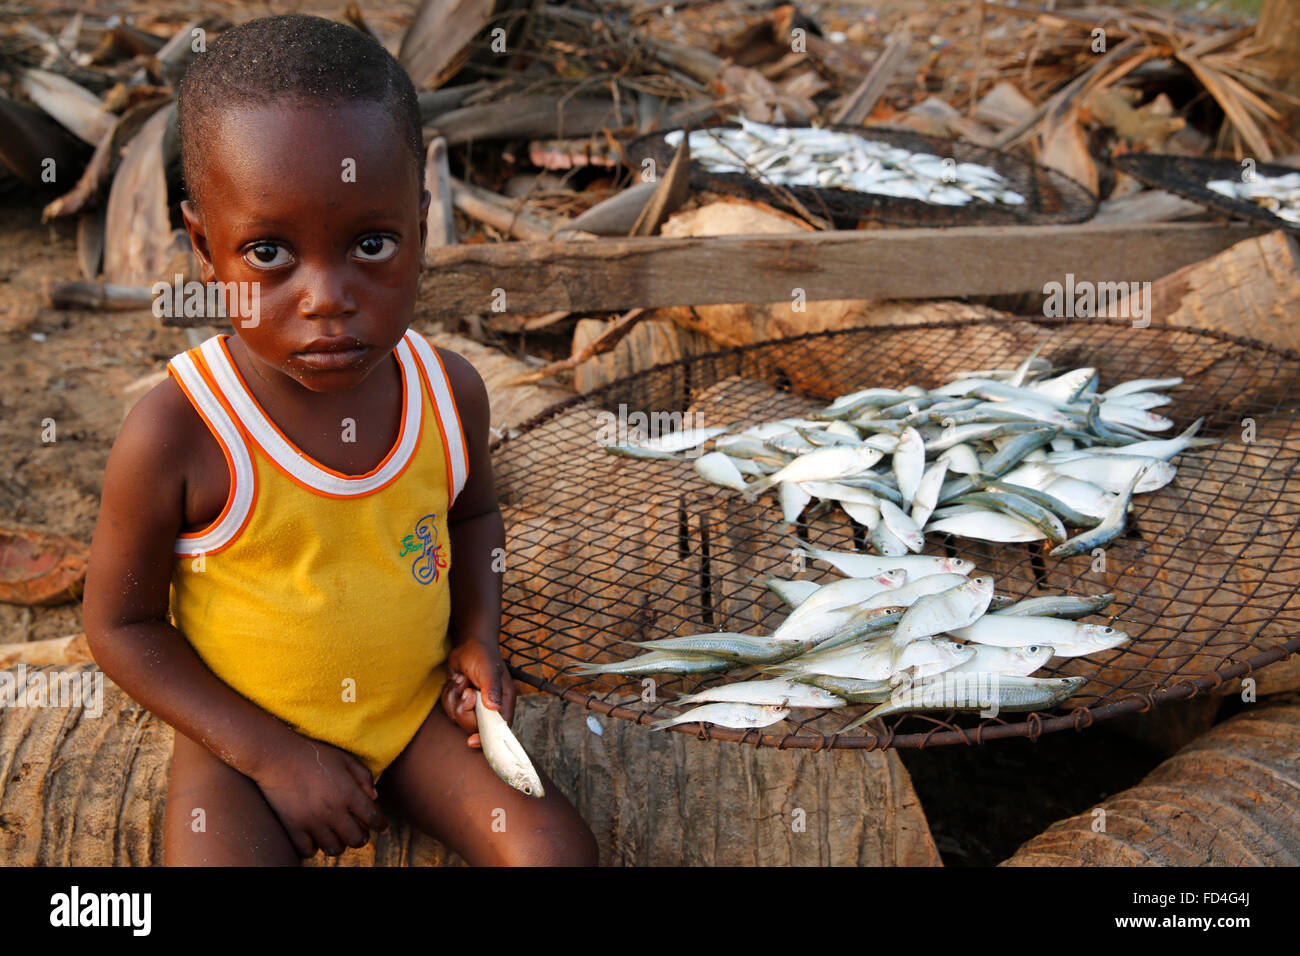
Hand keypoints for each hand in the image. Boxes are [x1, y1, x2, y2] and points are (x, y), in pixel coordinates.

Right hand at [250, 733, 388, 858]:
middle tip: (358, 831)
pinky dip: (314, 847)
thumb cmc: (314, 754)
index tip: (382, 827)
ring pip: (334, 848)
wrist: (277, 756)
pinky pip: (308, 851)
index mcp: (348, 792)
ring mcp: (311, 821)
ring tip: (336, 833)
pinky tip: (315, 836)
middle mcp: (332, 810)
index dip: (381, 825)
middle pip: (356, 839)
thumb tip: (374, 798)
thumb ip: (364, 776)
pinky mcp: (292, 827)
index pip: (373, 818)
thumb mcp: (345, 759)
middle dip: (362, 837)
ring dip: (339, 843)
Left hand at [441, 639, 515, 748]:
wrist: (469, 645)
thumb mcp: (488, 670)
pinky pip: (449, 709)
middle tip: (467, 691)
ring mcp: (474, 707)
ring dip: (455, 697)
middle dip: (464, 709)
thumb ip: (491, 688)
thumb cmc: (483, 655)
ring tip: (462, 680)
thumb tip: (494, 708)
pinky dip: (449, 694)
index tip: (472, 741)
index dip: (486, 738)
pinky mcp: (461, 703)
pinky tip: (457, 681)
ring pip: (458, 718)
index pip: (498, 729)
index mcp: (503, 702)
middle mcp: (490, 708)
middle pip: (473, 726)